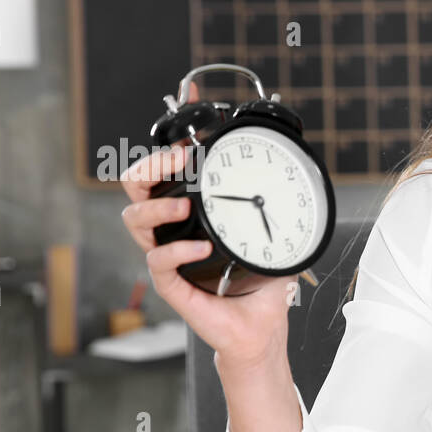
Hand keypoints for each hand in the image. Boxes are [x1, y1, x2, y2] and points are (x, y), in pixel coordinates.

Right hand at [117, 80, 297, 369]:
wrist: (261, 328)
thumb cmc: (261, 284)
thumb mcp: (276, 237)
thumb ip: (279, 211)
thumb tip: (295, 181)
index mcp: (192, 215)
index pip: (169, 172)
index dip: (171, 138)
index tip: (187, 103)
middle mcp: (173, 231)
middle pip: (136, 188)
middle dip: (147, 168)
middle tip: (175, 160)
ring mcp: (169, 256)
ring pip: (136, 221)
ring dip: (157, 207)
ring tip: (184, 204)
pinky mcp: (171, 285)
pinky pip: (158, 262)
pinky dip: (175, 251)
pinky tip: (198, 247)